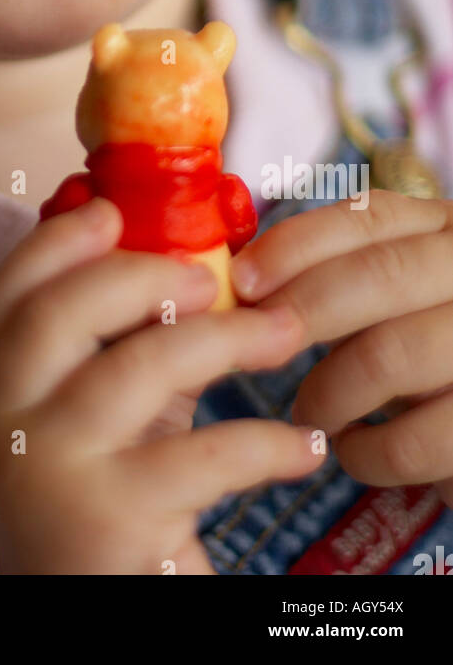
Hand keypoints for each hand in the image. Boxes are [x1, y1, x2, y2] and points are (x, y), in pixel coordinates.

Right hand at [0, 196, 321, 574]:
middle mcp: (4, 426)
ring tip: (281, 334)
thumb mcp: (103, 410)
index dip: (52, 243)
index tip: (110, 210)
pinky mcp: (110, 522)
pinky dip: (268, 444)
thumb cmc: (110, 491)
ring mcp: (50, 473)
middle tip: (208, 278)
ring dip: (223, 340)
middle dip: (138, 276)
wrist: (95, 609)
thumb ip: (127, 340)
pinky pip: (204, 458)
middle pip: (55, 316)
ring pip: (136, 371)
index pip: (2, 297)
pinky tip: (305, 446)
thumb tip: (199, 256)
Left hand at [230, 189, 452, 507]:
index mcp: (445, 232)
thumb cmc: (423, 348)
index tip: (243, 279)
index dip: (298, 243)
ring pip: (388, 355)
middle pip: (381, 275)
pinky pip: (413, 440)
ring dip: (327, 391)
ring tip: (310, 411)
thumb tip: (238, 285)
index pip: (370, 217)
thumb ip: (333, 278)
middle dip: (304, 308)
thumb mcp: (393, 298)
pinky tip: (353, 449)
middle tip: (259, 344)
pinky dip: (366, 451)